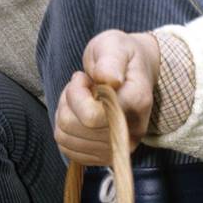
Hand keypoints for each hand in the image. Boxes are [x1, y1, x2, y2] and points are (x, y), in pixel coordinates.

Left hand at [53, 30, 161, 163]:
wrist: (134, 75)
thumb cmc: (122, 57)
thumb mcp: (114, 45)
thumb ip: (110, 60)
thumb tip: (109, 79)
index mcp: (137, 102)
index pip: (91, 115)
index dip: (77, 93)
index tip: (84, 78)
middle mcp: (132, 132)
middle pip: (74, 126)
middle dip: (69, 101)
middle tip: (83, 87)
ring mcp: (118, 148)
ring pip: (66, 137)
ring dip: (65, 113)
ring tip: (82, 99)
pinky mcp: (104, 157)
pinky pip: (67, 148)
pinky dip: (66, 129)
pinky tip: (79, 114)